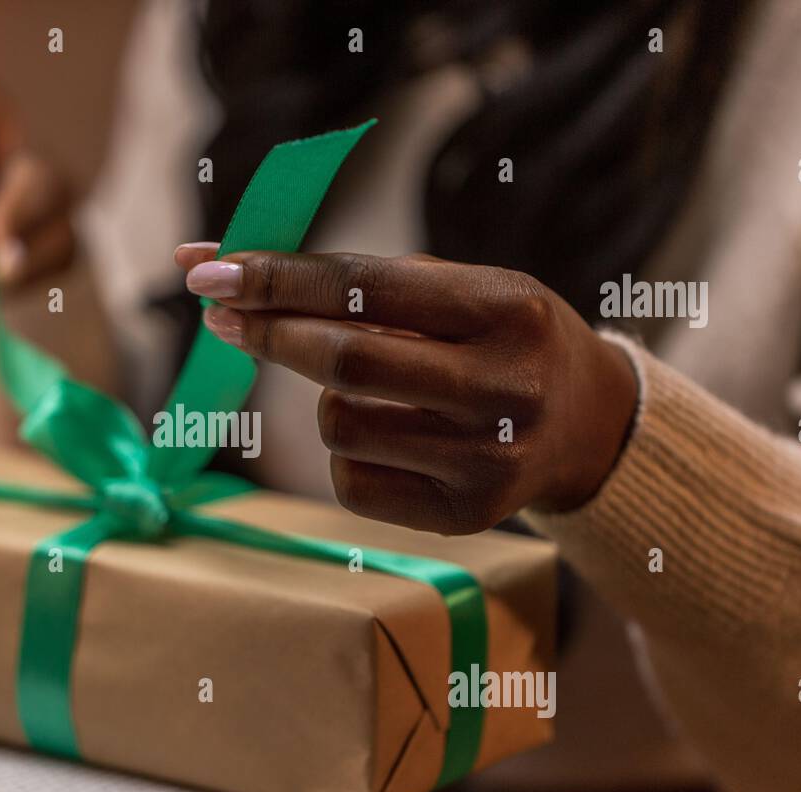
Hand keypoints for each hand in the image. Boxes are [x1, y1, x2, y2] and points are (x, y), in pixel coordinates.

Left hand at [175, 243, 638, 532]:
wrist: (589, 427)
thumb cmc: (504, 340)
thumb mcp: (469, 290)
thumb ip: (367, 284)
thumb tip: (231, 272)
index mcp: (508, 310)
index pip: (367, 289)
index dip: (280, 279)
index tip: (211, 267)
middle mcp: (505, 389)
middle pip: (347, 361)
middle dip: (270, 333)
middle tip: (224, 315)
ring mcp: (486, 462)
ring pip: (340, 426)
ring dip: (321, 398)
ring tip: (360, 386)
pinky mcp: (463, 516)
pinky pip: (352, 480)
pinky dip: (345, 450)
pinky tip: (384, 434)